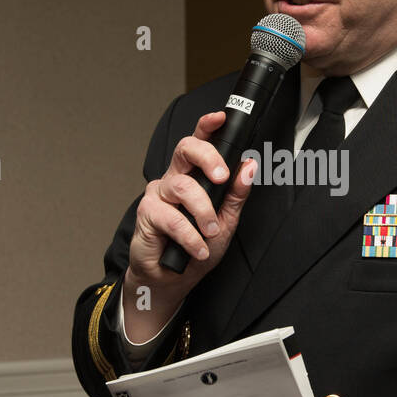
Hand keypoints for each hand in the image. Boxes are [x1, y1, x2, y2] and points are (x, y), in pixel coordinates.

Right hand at [124, 111, 257, 334]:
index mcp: (193, 176)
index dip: (207, 126)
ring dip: (203, 211)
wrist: (173, 279)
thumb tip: (249, 167)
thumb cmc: (197, 247)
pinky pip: (172, 218)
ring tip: (211, 232)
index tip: (220, 117)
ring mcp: (158, 194)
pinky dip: (190, 236)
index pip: (199, 143)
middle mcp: (174, 179)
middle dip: (207, 157)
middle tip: (222, 177)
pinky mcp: (146, 214)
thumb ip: (236, 194)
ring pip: (183, 187)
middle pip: (185, 150)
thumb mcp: (226, 221)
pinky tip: (198, 248)